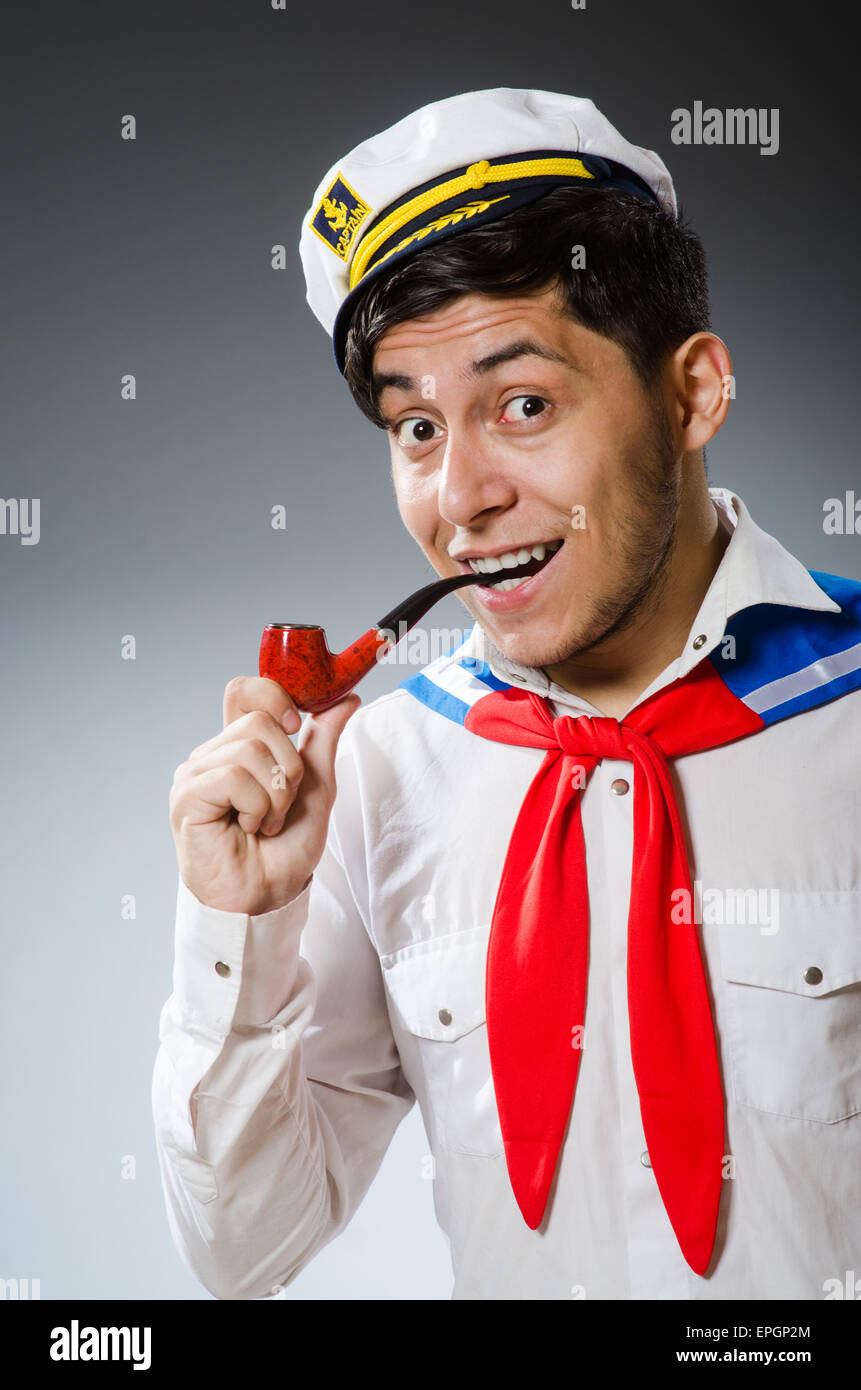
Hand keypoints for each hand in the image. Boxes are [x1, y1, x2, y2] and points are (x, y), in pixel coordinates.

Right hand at [169, 676, 359, 913]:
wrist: (267, 895)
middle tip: (282, 806)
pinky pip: (234, 775)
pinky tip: (249, 828)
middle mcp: (212, 754)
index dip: (274, 697)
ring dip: (275, 794)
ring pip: (251, 748)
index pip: (244, 691)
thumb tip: (346, 698)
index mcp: (238, 746)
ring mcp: (195, 773)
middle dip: (289, 768)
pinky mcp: (186, 796)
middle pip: (260, 720)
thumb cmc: (284, 848)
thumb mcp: (316, 786)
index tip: (298, 726)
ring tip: (266, 822)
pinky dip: (257, 805)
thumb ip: (324, 739)